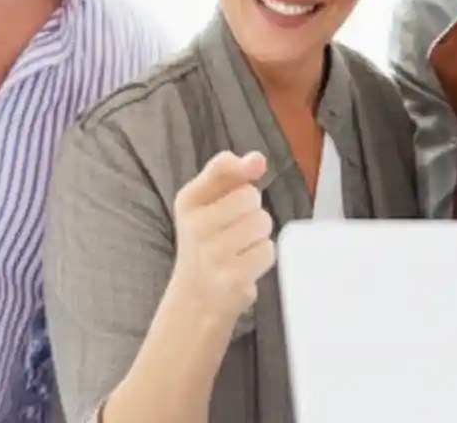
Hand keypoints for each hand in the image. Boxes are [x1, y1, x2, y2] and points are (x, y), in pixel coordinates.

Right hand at [169, 151, 275, 323]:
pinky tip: (243, 265)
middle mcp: (195, 226)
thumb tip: (258, 159)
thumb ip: (233, 176)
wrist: (195, 298)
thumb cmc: (209, 243)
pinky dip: (262, 257)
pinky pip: (268, 250)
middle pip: (251, 196)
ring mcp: (213, 253)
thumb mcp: (209, 205)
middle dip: (252, 211)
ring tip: (239, 248)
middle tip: (236, 229)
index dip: (242, 166)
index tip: (255, 167)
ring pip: (262, 222)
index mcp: (189, 202)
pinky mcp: (232, 277)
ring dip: (259, 235)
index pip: (221, 168)